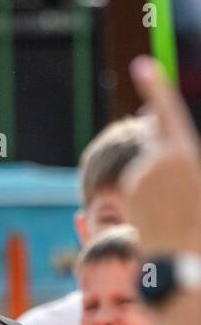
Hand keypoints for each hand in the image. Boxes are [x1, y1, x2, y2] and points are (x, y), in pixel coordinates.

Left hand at [123, 56, 200, 255]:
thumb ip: (177, 151)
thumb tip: (149, 116)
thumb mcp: (197, 182)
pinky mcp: (130, 190)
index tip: (145, 64)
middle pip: (161, 138)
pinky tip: (168, 211)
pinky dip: (155, 189)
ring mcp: (141, 176)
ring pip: (154, 164)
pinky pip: (145, 181)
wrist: (182, 260)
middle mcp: (158, 161)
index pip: (169, 114)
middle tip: (179, 157)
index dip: (157, 88)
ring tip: (183, 206)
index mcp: (184, 156)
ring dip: (166, 176)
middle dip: (165, 134)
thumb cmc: (200, 222)